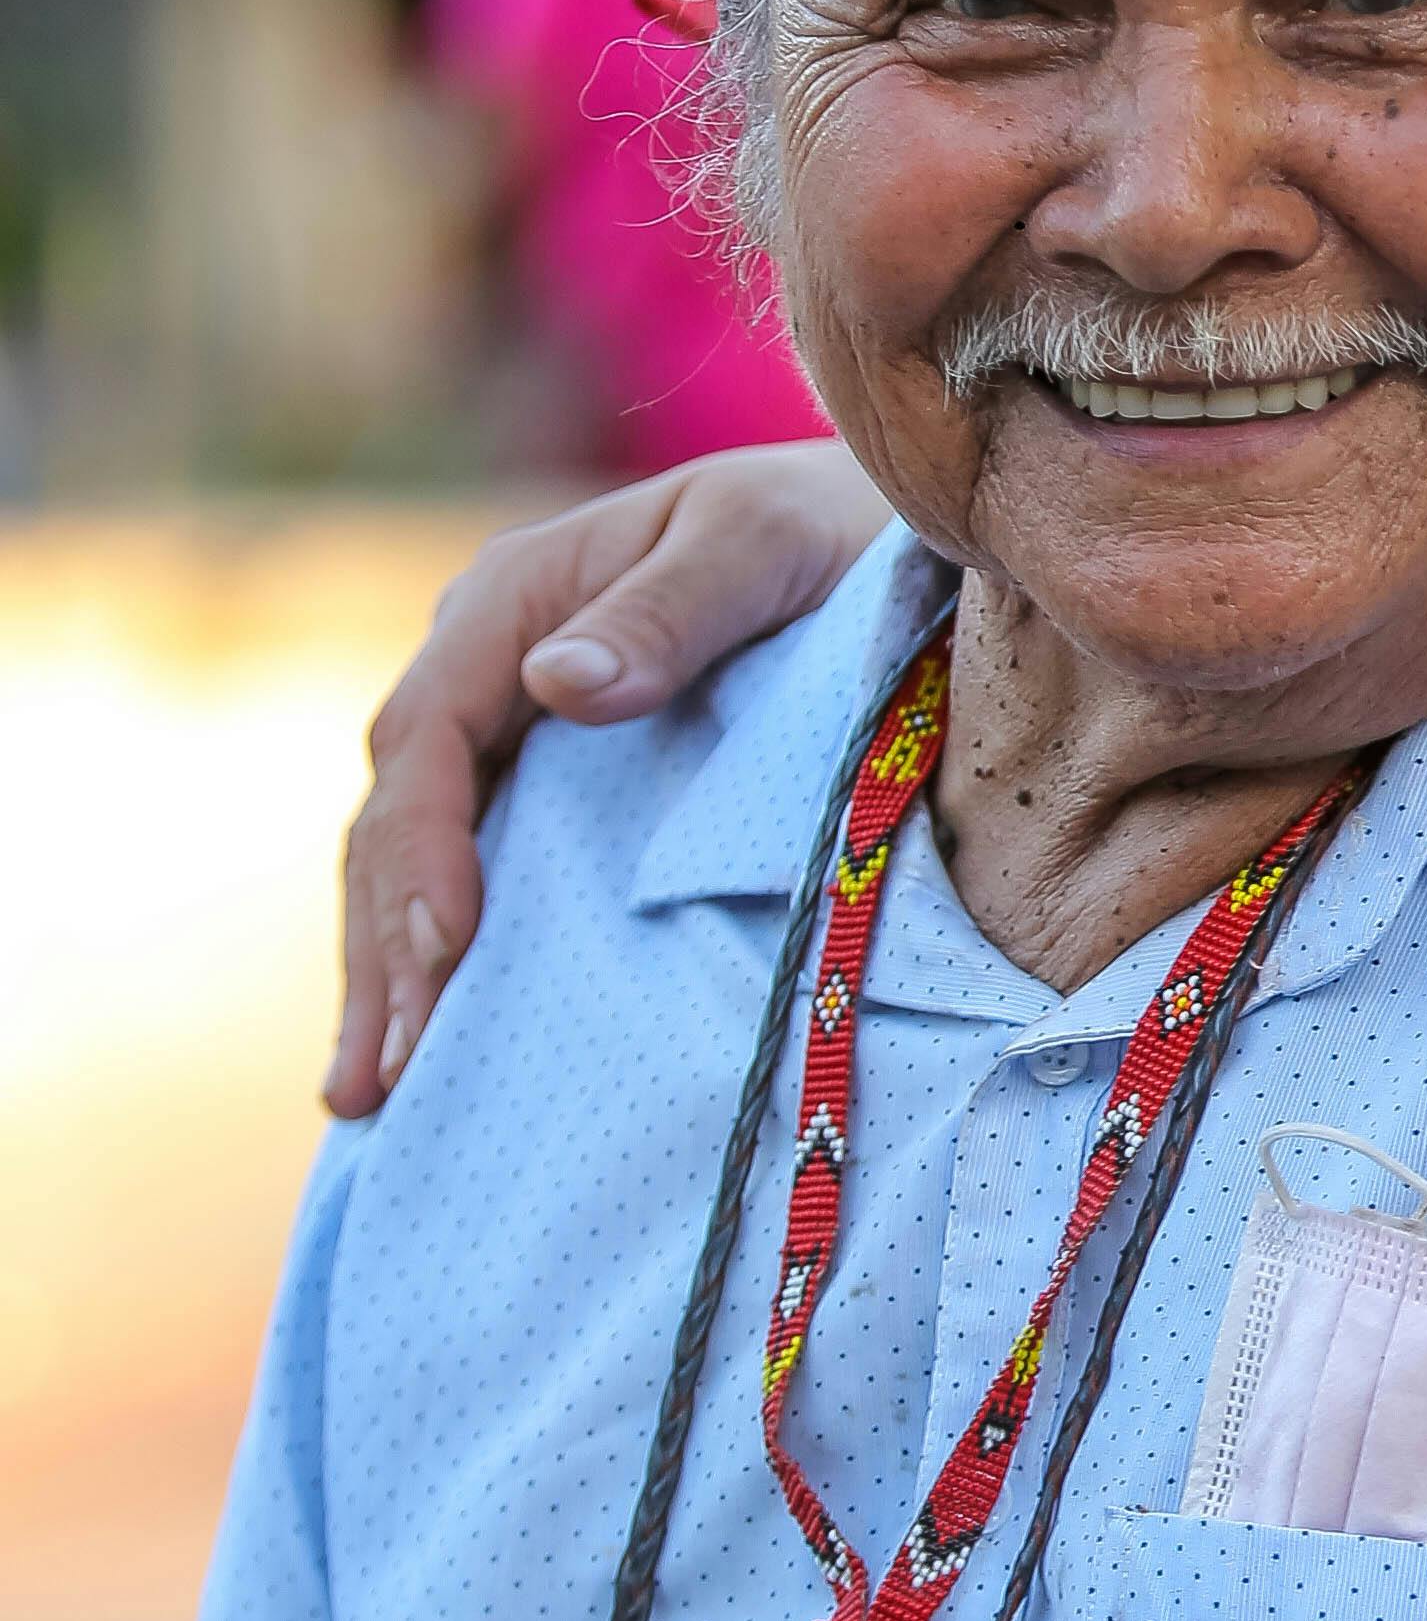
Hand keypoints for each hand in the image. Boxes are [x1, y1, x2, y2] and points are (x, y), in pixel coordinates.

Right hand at [323, 442, 887, 1114]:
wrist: (867, 532)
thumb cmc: (823, 528)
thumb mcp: (759, 545)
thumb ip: (671, 610)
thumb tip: (559, 686)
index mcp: (518, 597)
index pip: (432, 730)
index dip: (423, 844)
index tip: (444, 946)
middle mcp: (491, 661)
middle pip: (400, 812)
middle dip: (384, 943)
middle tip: (380, 1072)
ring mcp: (509, 726)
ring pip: (414, 856)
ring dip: (387, 970)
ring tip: (365, 1093)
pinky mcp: (546, 781)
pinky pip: (470, 868)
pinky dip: (436, 954)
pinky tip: (420, 1046)